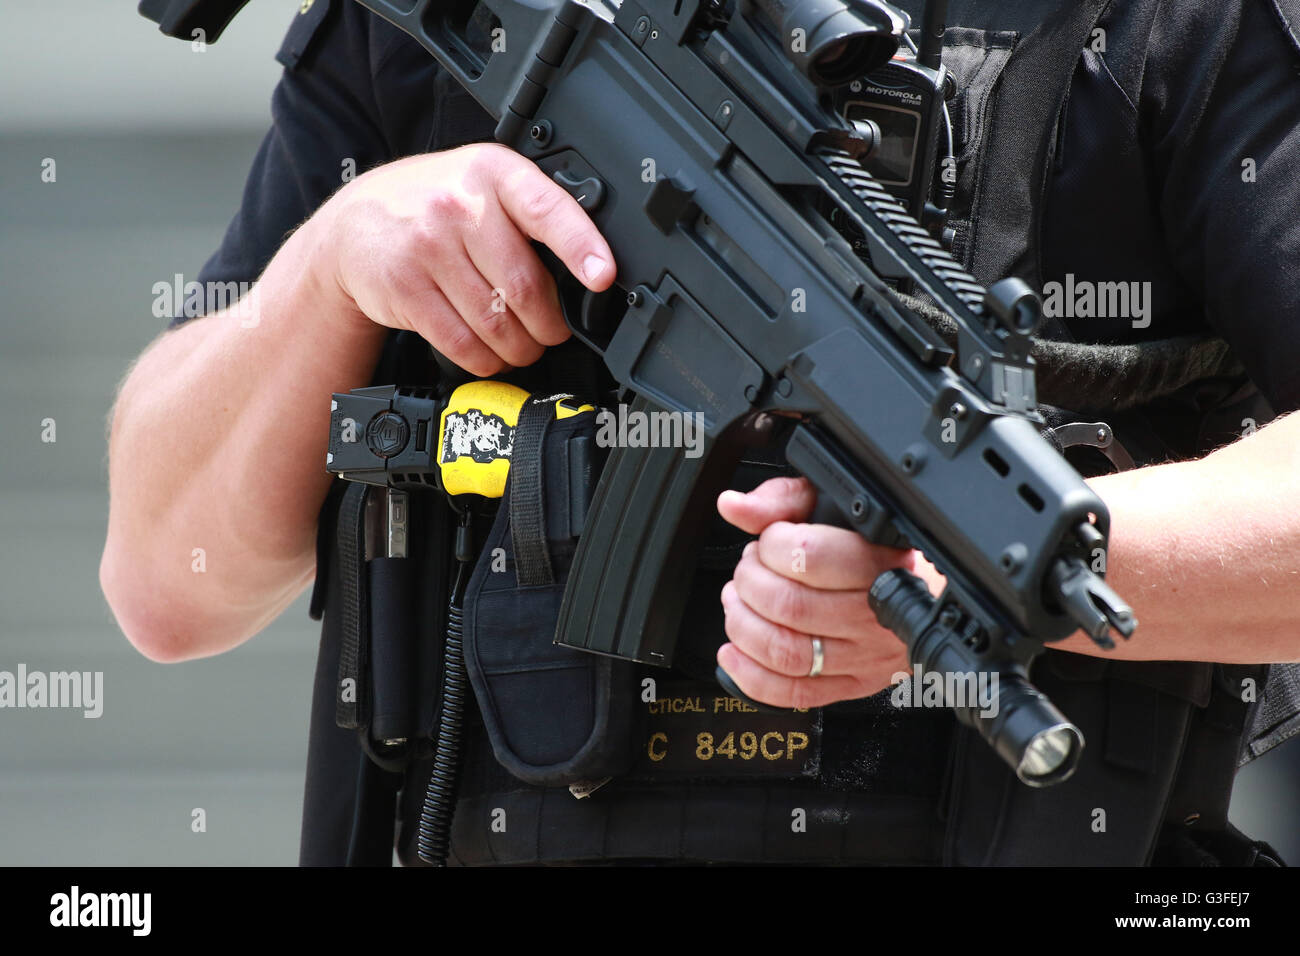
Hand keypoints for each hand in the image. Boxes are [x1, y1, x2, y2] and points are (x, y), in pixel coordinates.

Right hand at [314, 143, 615, 374]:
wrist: (353, 224)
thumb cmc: (432, 206)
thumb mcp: (482, 184)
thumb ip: (529, 212)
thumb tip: (589, 267)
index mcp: (492, 172)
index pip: (546, 209)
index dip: (581, 246)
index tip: (603, 276)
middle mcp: (458, 206)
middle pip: (524, 285)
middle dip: (549, 324)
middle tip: (553, 332)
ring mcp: (427, 247)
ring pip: (496, 321)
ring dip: (520, 348)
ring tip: (524, 347)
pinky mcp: (405, 288)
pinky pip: (461, 342)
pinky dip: (485, 359)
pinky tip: (491, 353)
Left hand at [715, 476, 944, 708]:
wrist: (927, 596)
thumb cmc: (874, 547)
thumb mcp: (833, 506)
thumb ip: (783, 501)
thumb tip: (735, 507)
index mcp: (878, 563)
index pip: (809, 557)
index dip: (771, 546)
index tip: (768, 541)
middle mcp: (874, 614)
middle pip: (790, 607)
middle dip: (749, 584)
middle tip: (748, 570)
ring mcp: (863, 655)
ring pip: (787, 653)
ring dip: (744, 626)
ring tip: (738, 603)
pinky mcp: (851, 684)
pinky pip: (793, 693)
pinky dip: (750, 675)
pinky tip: (733, 652)